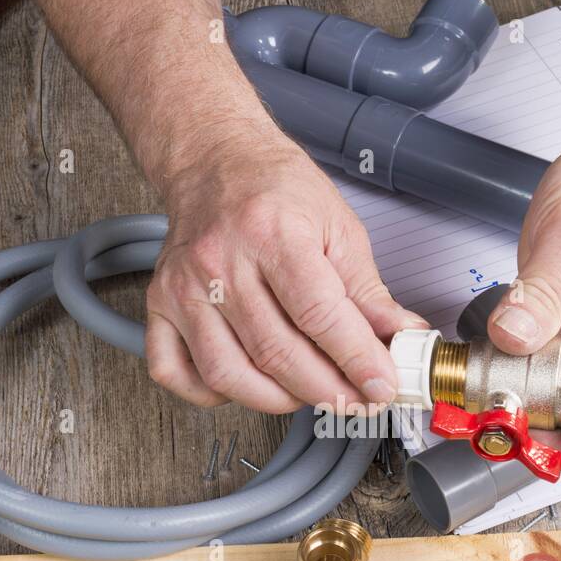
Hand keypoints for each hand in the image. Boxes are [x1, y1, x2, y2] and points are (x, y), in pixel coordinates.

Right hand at [145, 129, 426, 412]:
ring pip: (228, 374)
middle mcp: (220, 263)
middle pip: (277, 353)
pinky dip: (211, 394)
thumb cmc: (276, 190)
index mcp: (272, 233)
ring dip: (277, 399)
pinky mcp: (159, 306)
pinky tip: (247, 383)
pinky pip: (174, 372)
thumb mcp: (338, 227)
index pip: (320, 316)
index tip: (382, 386)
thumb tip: (400, 338)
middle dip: (327, 390)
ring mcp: (183, 288)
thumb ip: (369, 290)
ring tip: (308, 391)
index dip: (357, 360)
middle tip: (357, 399)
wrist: (215, 161)